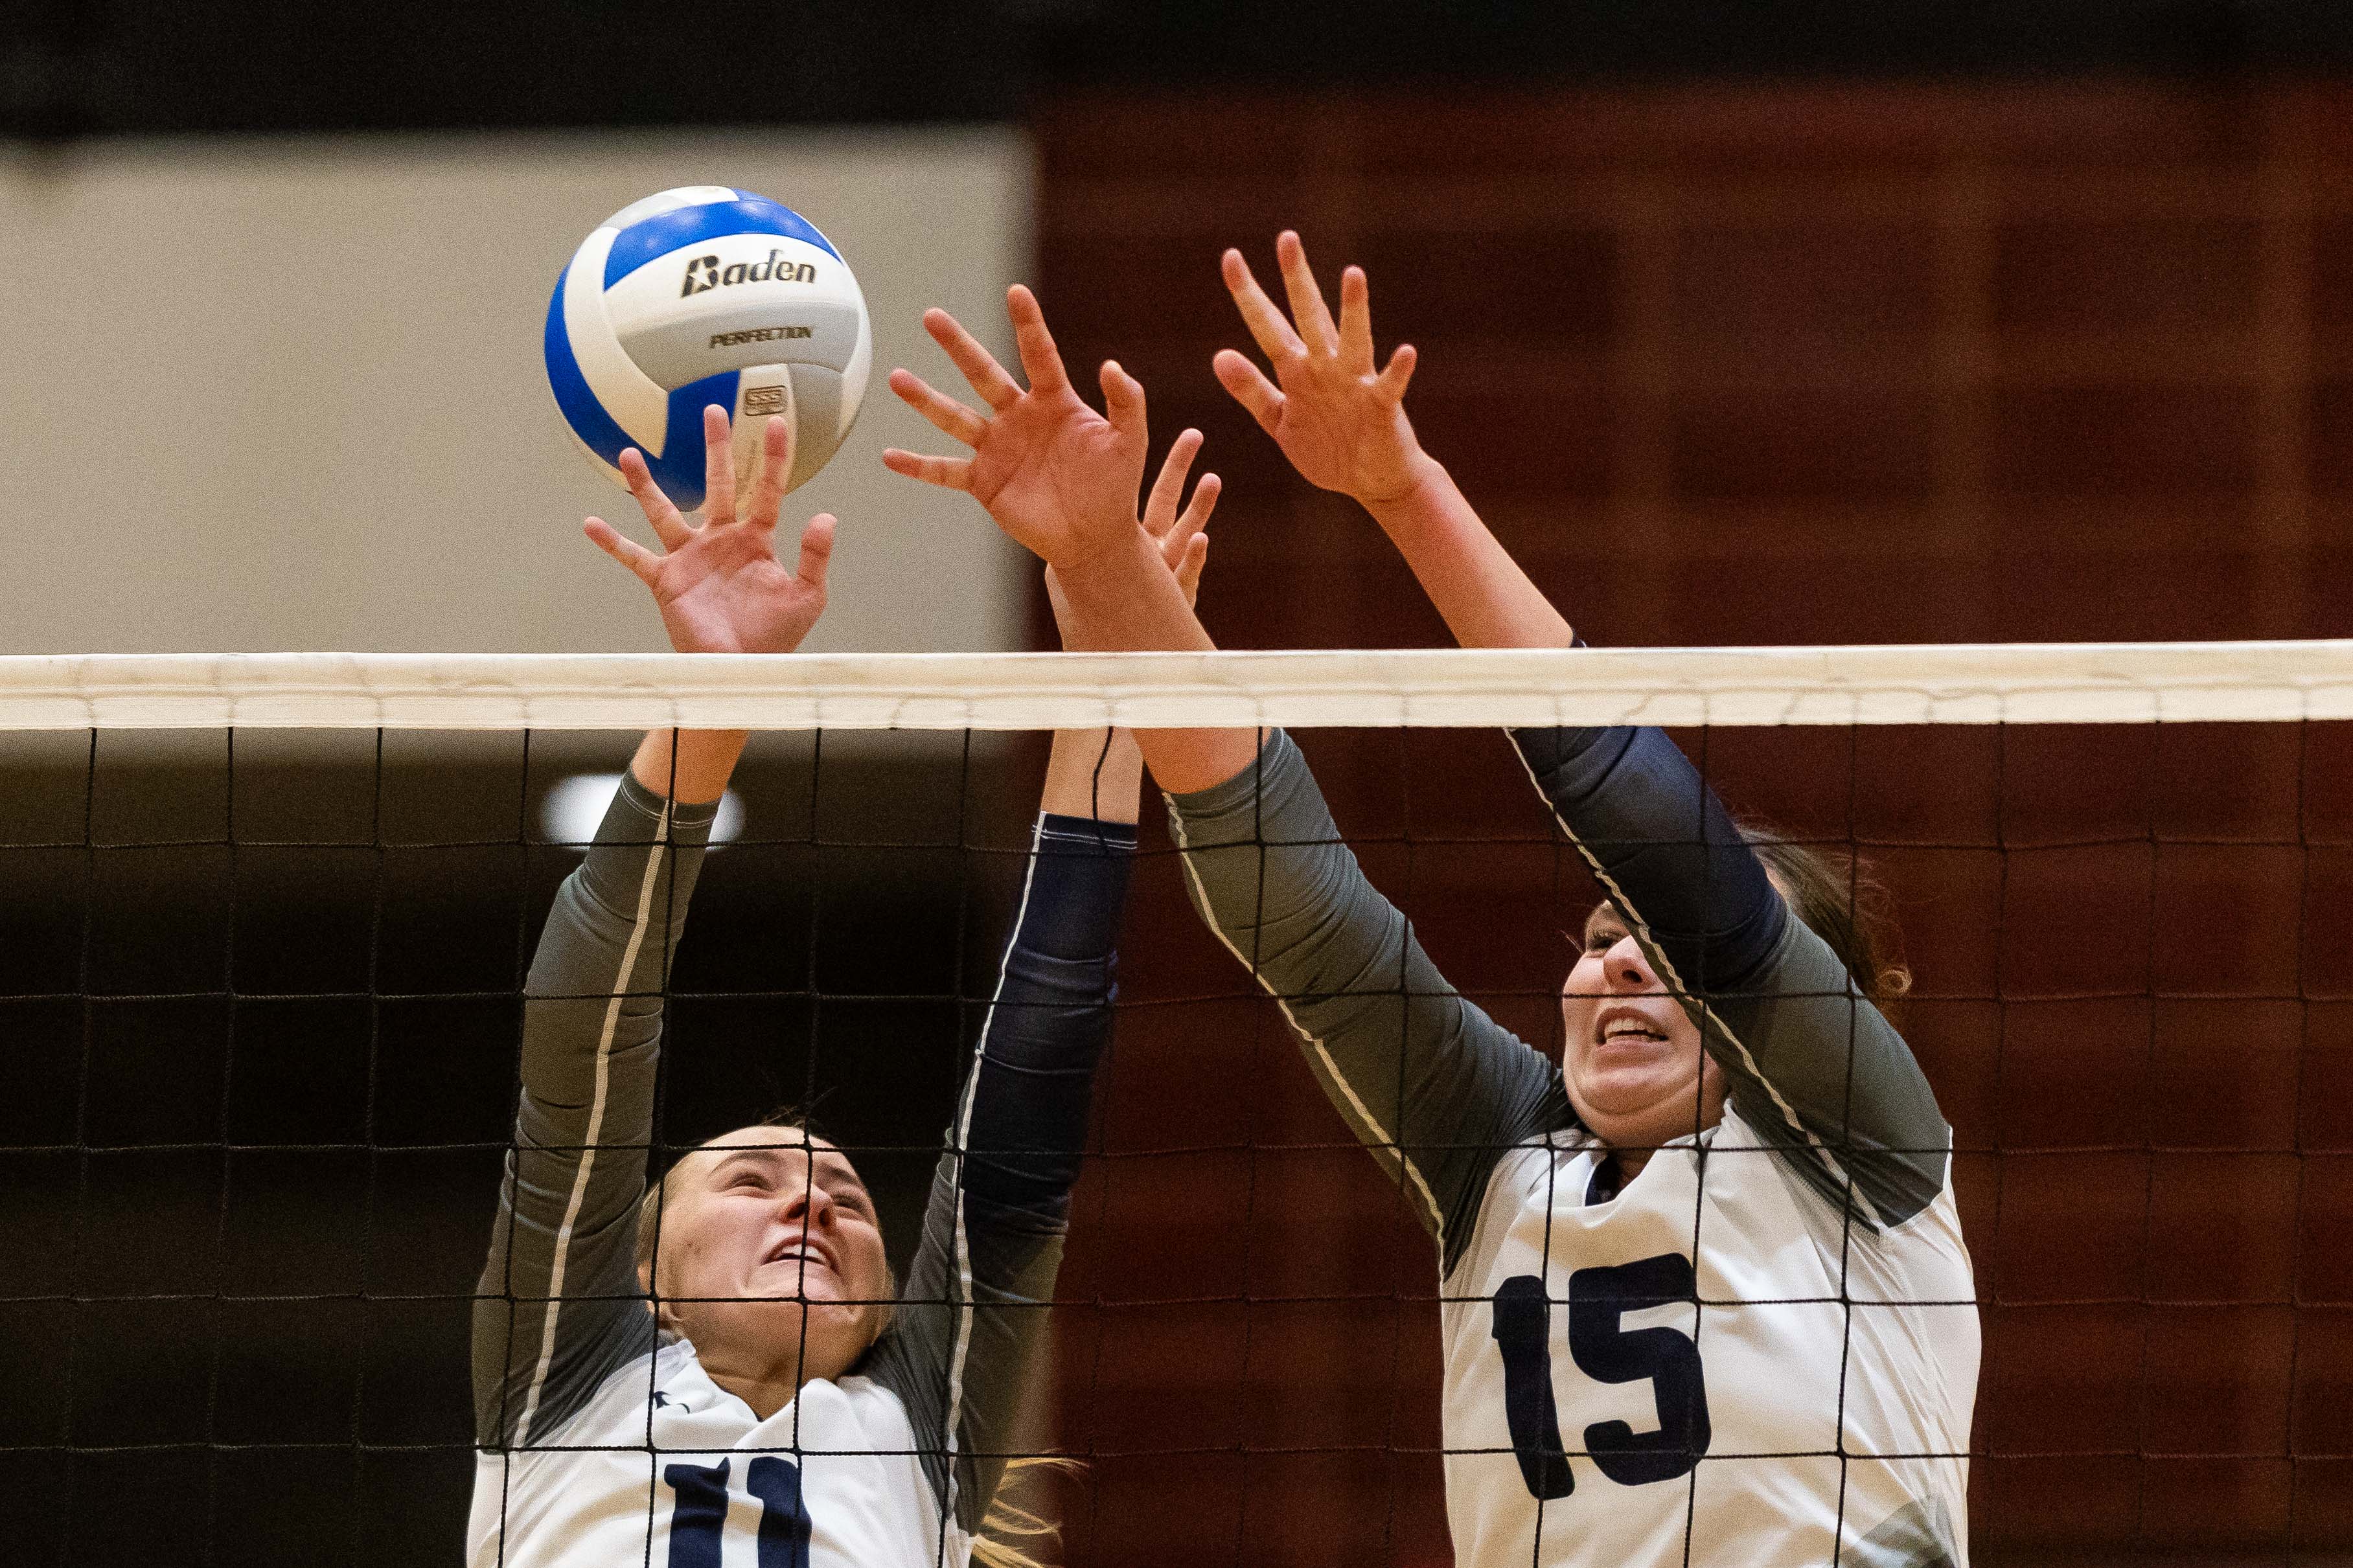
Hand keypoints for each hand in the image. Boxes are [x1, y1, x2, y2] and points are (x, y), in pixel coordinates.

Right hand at [585, 405, 833, 654]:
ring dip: (645, 485)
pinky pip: (635, 557)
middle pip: (718, 484)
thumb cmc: (776, 635)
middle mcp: (721, 539)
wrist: (743, 669)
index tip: (775, 423)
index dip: (773, 459)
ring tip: (628, 454)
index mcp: (757, 540)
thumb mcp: (808, 596)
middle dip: (716, 448)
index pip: (767, 490)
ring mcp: (691, 557)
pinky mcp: (667, 580)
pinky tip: (591, 525)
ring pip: (664, 511)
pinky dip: (612, 543)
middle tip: (713, 411)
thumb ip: (816, 556)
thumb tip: (826, 515)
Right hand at [881, 285, 1148, 569]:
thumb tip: (1111, 365)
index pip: (1039, 354)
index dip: (1028, 324)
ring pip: (955, 417)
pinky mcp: (984, 482)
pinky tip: (890, 456)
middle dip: (958, 345)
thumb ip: (1127, 402)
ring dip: (926, 399)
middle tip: (932, 317)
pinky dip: (918, 465)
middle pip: (983, 374)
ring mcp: (997, 449)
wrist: (1095, 536)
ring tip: (897, 378)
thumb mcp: (1129, 441)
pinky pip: (945, 471)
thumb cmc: (1114, 486)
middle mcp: (1018, 417)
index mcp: (1054, 402)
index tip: (1016, 292)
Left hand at [1047, 427, 1216, 638]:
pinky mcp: (1175, 595)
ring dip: (1199, 507)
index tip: (1163, 437)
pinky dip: (1194, 558)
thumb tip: (1042, 501)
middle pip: (1167, 499)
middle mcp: (1150, 546)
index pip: (1144, 491)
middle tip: (1194, 435)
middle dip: (1180, 468)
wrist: (1099, 647)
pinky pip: (1187, 574)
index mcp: (1127, 534)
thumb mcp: (1070, 561)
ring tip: (1213, 479)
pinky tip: (1201, 540)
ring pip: (1185, 531)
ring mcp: (1165, 569)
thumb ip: (1065, 531)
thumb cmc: (1083, 609)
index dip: (1157, 465)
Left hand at [1214, 230, 1427, 506]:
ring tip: (1353, 274)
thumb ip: (1252, 391)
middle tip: (1286, 238)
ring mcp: (1355, 385)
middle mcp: (1326, 368)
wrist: (1374, 481)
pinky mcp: (1381, 408)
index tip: (1230, 258)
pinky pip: (1389, 386)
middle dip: (1296, 280)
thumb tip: (1219, 356)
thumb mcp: (1280, 422)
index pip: (1268, 326)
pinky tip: (1406, 351)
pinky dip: (1398, 370)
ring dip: (1353, 310)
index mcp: (1298, 372)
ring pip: (1353, 341)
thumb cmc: (1329, 449)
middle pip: (1307, 318)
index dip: (1248, 296)